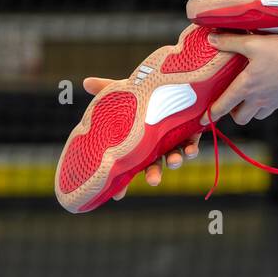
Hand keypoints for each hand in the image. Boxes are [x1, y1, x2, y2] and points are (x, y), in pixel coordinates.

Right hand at [82, 77, 200, 199]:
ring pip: (174, 157)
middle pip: (153, 165)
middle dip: (153, 175)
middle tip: (153, 181)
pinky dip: (192, 148)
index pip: (129, 165)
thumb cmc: (146, 91)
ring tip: (173, 162)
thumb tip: (85, 81)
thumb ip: (107, 87)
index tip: (118, 196)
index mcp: (139, 141)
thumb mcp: (127, 90)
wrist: (175, 83)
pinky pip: (192, 144)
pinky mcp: (192, 131)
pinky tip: (190, 149)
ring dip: (174, 161)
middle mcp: (156, 144)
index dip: (124, 182)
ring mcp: (174, 140)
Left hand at [204, 32, 277, 125]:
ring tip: (252, 97)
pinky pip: (275, 107)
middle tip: (232, 102)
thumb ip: (230, 42)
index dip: (211, 113)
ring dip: (252, 110)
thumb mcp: (254, 42)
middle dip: (233, 113)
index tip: (203, 120)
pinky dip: (270, 103)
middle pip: (240, 118)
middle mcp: (259, 99)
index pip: (223, 105)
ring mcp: (275, 103)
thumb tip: (211, 39)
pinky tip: (273, 89)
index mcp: (247, 87)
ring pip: (258, 115)